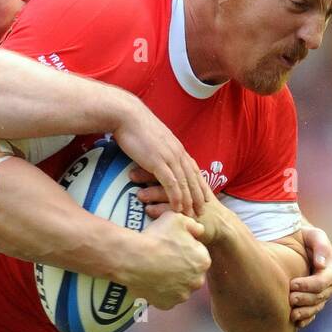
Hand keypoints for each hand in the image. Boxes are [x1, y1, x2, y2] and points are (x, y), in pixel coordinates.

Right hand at [113, 102, 210, 217]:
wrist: (127, 116)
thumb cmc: (135, 126)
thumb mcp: (152, 138)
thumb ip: (159, 148)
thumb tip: (156, 153)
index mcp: (177, 147)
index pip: (193, 168)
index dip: (199, 183)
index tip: (204, 195)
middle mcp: (177, 153)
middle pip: (193, 178)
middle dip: (199, 195)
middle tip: (202, 211)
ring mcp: (169, 158)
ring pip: (185, 183)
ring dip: (190, 201)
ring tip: (192, 215)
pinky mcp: (158, 163)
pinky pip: (171, 184)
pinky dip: (176, 198)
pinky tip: (178, 208)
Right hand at [126, 210, 210, 309]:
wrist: (133, 258)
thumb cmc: (156, 237)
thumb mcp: (177, 219)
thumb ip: (193, 225)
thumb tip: (199, 231)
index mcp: (203, 261)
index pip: (198, 256)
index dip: (185, 251)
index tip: (172, 247)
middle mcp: (196, 281)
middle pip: (190, 274)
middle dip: (181, 269)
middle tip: (164, 259)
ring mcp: (181, 295)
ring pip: (179, 288)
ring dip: (171, 282)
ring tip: (156, 270)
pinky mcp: (167, 304)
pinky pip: (165, 298)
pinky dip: (160, 292)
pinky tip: (151, 281)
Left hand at [132, 168, 228, 244]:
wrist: (222, 224)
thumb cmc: (199, 207)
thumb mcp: (188, 190)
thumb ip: (173, 181)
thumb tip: (154, 174)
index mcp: (186, 176)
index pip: (165, 165)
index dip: (150, 162)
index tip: (133, 158)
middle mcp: (188, 185)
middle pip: (166, 176)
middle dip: (147, 175)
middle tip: (131, 174)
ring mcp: (190, 200)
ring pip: (169, 192)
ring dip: (153, 193)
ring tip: (139, 194)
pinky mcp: (191, 214)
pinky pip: (173, 211)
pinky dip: (160, 210)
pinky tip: (149, 210)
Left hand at [291, 225, 331, 326]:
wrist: (297, 246)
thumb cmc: (306, 238)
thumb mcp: (314, 236)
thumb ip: (320, 246)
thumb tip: (321, 264)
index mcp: (330, 271)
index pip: (322, 282)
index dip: (309, 285)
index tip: (292, 284)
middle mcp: (328, 286)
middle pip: (319, 297)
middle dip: (305, 300)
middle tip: (289, 298)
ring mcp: (320, 296)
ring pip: (315, 308)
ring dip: (304, 313)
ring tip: (291, 314)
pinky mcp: (312, 304)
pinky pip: (311, 315)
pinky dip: (304, 320)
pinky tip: (294, 323)